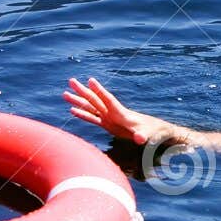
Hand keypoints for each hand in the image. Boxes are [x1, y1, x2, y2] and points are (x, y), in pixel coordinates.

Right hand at [64, 77, 180, 145]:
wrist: (156, 133)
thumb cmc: (154, 133)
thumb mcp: (149, 136)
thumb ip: (143, 137)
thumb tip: (140, 139)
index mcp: (121, 114)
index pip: (108, 100)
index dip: (100, 90)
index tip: (90, 80)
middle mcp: (113, 113)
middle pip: (95, 100)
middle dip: (83, 91)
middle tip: (71, 80)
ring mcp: (110, 119)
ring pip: (91, 107)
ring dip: (78, 101)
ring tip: (65, 94)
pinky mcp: (109, 125)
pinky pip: (92, 118)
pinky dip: (83, 114)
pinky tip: (72, 111)